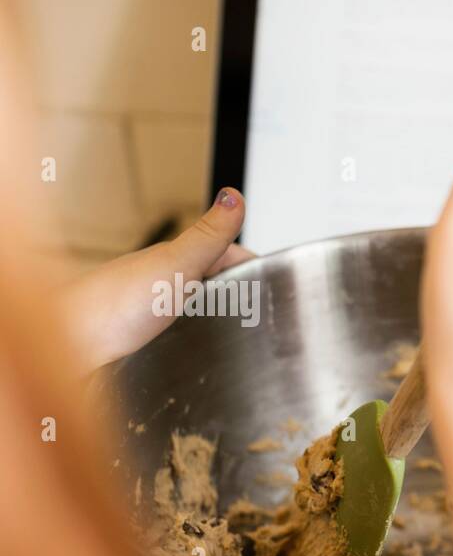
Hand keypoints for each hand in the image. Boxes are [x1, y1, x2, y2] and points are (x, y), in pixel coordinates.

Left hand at [62, 188, 255, 369]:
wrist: (70, 349)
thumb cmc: (111, 306)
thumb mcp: (174, 265)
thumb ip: (208, 235)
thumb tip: (234, 196)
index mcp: (177, 262)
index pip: (232, 257)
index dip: (256, 267)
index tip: (280, 282)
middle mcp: (168, 285)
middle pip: (220, 287)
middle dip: (243, 300)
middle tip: (266, 317)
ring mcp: (159, 315)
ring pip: (204, 316)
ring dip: (223, 328)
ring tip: (245, 341)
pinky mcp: (151, 345)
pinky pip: (188, 342)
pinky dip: (201, 349)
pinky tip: (208, 359)